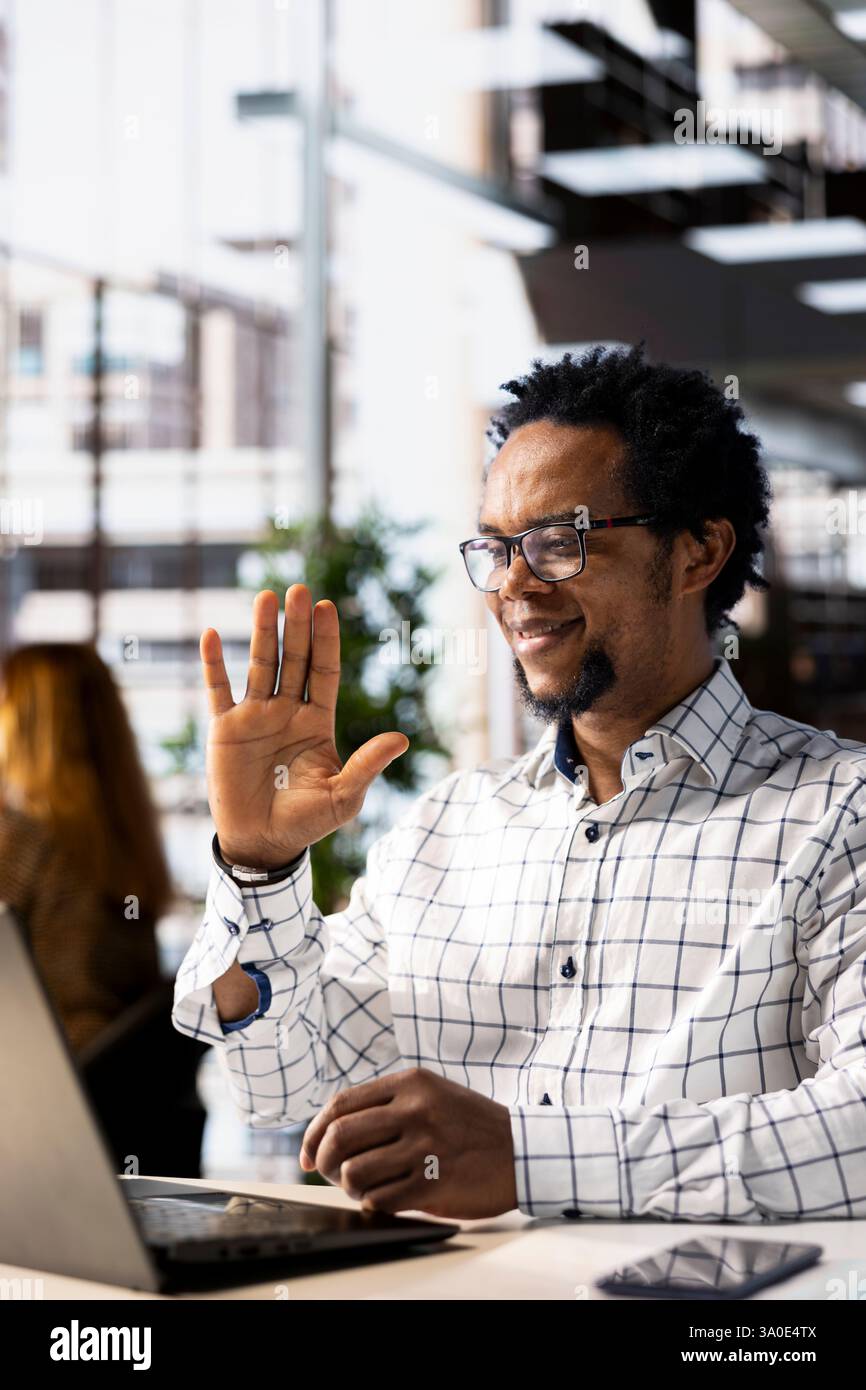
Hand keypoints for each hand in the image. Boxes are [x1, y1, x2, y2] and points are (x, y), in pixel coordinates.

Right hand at [201, 586, 408, 868]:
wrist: (262, 844)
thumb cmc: (307, 823)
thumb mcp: (344, 797)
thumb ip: (368, 765)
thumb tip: (402, 739)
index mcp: (317, 722)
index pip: (323, 672)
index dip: (326, 641)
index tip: (329, 609)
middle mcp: (287, 711)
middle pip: (294, 659)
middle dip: (297, 626)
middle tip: (300, 589)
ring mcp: (255, 717)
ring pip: (260, 665)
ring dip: (261, 632)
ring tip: (265, 597)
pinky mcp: (225, 729)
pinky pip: (218, 690)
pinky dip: (214, 664)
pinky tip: (211, 635)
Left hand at [299, 1068, 517, 1219]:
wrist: (522, 1150)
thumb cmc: (471, 1125)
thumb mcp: (431, 1094)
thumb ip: (387, 1104)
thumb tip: (330, 1133)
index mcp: (411, 1083)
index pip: (341, 1105)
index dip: (313, 1131)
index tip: (307, 1152)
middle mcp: (415, 1110)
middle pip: (340, 1136)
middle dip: (322, 1160)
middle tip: (325, 1172)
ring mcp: (425, 1146)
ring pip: (355, 1171)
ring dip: (348, 1186)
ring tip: (360, 1187)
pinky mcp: (434, 1183)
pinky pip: (381, 1199)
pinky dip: (373, 1203)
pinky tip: (383, 1198)